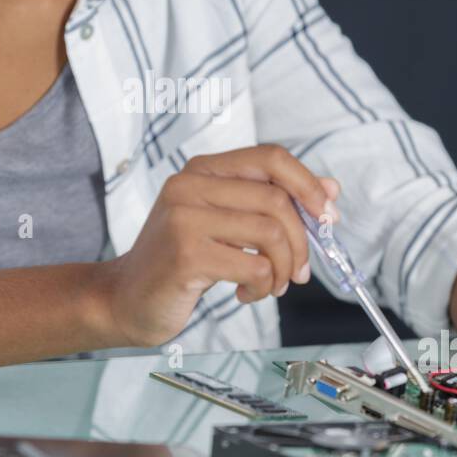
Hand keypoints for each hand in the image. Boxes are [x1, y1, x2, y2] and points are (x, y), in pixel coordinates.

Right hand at [103, 143, 339, 348]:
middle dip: (302, 241)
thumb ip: (270, 204)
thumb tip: (331, 190)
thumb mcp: (225, 224)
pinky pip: (253, 268)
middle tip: (300, 271)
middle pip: (276, 199)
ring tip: (271, 285)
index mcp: (202, 170)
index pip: (270, 157)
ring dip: (284, 268)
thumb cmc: (180, 262)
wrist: (125, 299)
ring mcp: (184, 218)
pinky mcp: (185, 254)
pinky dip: (262, 288)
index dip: (307, 185)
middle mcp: (189, 185)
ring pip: (270, 233)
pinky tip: (244, 295)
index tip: (327, 217)